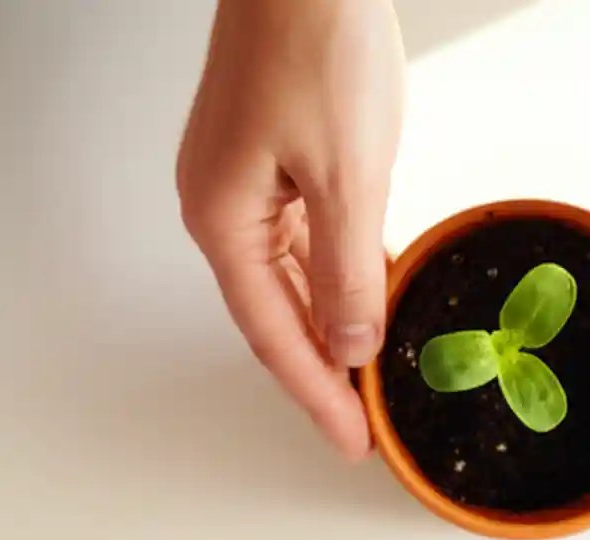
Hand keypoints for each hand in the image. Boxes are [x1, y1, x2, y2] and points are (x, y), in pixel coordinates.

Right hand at [177, 0, 403, 459]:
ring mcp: (241, 180)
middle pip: (273, 314)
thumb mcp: (349, 177)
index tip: (353, 440)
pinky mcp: (268, 155)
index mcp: (225, 220)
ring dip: (329, 324)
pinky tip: (367, 291)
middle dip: (322, 370)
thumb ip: (350, 272)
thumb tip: (352, 343)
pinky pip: (301, 237)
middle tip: (363, 422)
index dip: (317, 394)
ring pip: (288, 278)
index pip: (274, 335)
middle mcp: (221, 207)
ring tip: (368, 373)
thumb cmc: (318, 49)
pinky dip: (334, 273)